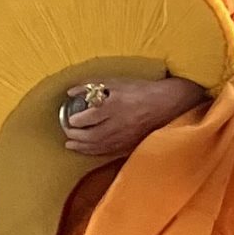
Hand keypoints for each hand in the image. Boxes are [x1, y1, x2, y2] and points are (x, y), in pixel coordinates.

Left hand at [62, 77, 205, 159]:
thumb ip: (92, 86)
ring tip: (71, 144)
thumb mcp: (116, 82)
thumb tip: (70, 91)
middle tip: (67, 132)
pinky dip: (95, 152)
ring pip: (98, 146)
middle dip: (75, 135)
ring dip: (82, 146)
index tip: (69, 118)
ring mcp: (125, 136)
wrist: (166, 104)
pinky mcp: (130, 144)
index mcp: (113, 106)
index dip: (75, 120)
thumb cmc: (141, 90)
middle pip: (90, 135)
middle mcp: (118, 124)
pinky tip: (88, 150)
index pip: (88, 117)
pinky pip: (109, 152)